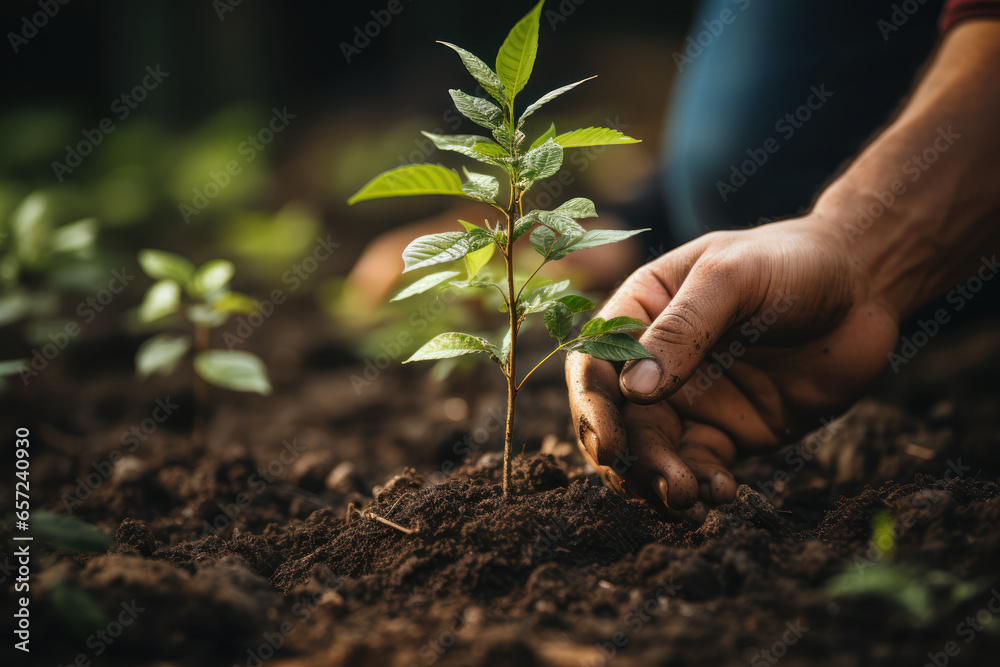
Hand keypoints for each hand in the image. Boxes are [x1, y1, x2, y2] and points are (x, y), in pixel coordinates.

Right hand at [566, 216, 899, 508]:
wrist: (864, 286)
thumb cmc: (791, 263)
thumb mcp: (732, 279)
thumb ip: (683, 329)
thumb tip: (633, 390)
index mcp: (639, 314)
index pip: (594, 366)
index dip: (594, 408)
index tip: (611, 445)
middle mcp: (654, 362)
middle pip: (618, 421)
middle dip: (630, 460)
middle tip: (660, 484)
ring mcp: (689, 400)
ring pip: (653, 453)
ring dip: (660, 483)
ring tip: (688, 501)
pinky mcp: (727, 431)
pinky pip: (699, 468)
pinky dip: (701, 488)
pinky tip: (722, 495)